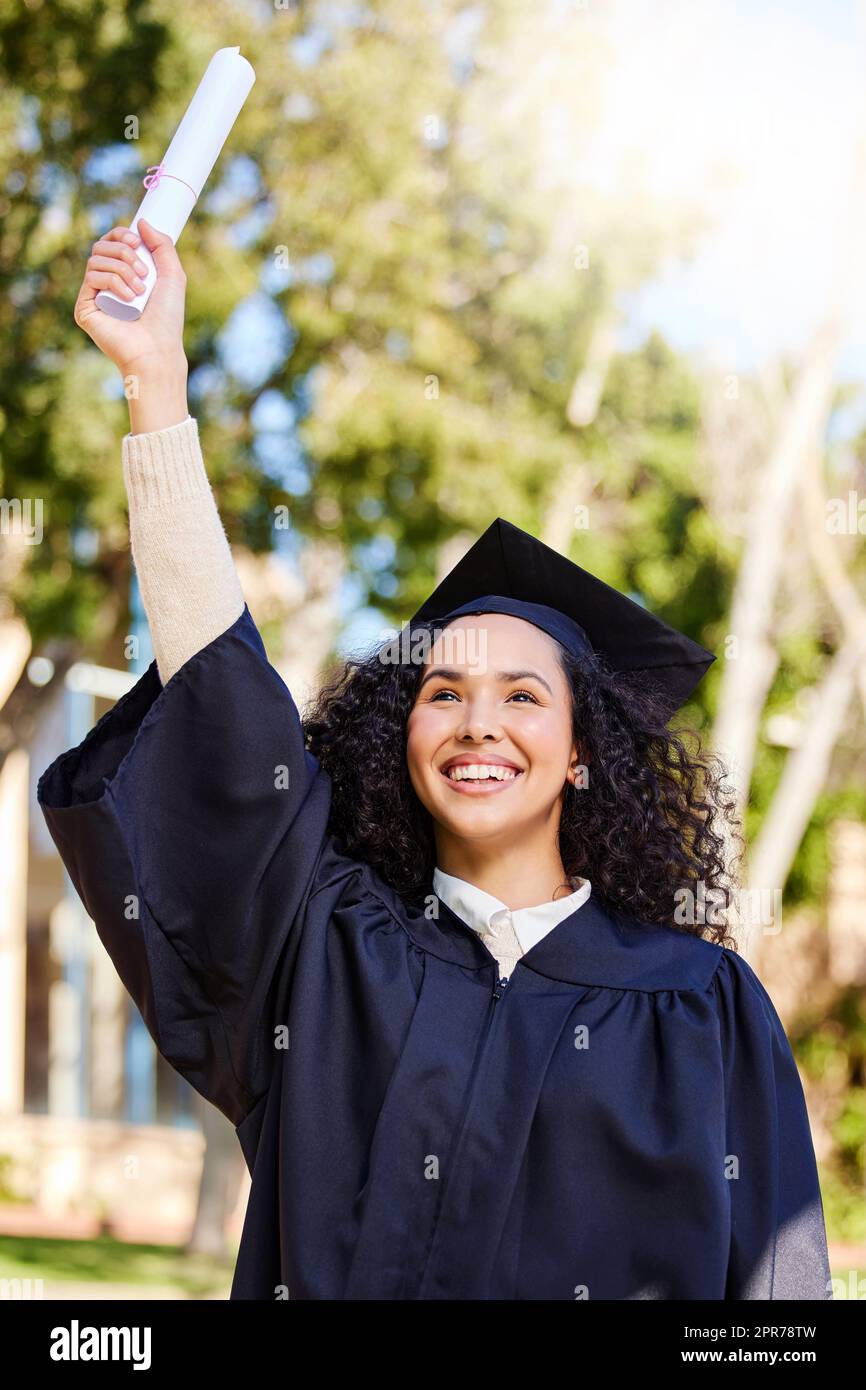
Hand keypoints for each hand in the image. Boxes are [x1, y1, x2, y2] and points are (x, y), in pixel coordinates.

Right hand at [73, 218, 187, 379]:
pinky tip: (129, 298)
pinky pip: (92, 277)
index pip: (112, 242)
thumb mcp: (173, 275)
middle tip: (143, 272)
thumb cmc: (168, 319)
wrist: (158, 349)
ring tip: (140, 291)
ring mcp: (94, 296)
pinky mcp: (84, 308)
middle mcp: (107, 284)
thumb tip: (140, 222)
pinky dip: (113, 282)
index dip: (121, 234)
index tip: (137, 241)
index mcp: (124, 274)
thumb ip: (162, 245)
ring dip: (122, 269)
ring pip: (96, 260)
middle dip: (124, 252)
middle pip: (101, 246)